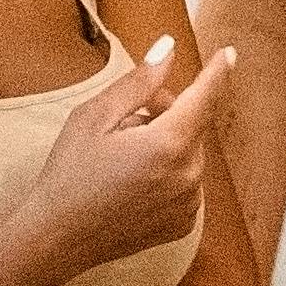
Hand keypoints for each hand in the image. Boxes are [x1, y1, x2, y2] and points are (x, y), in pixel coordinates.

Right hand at [4, 33, 237, 268]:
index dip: (216, 72)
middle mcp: (188, 176)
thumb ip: (139, 81)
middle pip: (192, 127)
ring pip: (188, 156)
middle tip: (124, 119)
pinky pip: (185, 185)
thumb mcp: (95, 117)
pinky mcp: (183, 224)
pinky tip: (130, 184)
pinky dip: (166, 175)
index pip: (205, 98)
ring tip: (120, 157)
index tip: (228, 53)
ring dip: (165, 146)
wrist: (57, 238)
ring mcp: (188, 204)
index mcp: (169, 145)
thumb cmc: (70, 174)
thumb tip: (169, 47)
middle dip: (166, 114)